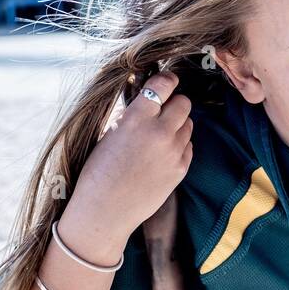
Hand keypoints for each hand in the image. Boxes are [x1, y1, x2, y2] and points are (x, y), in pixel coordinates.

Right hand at [66, 70, 193, 242]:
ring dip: (177, 125)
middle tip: (163, 110)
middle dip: (174, 103)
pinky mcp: (181, 169)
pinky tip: (162, 153)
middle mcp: (160, 132)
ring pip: (189, 124)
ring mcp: (174, 152)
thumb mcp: (110, 133)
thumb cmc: (99, 170)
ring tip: (158, 135)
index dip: (167, 80)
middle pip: (184, 102)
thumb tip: (148, 97)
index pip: (165, 84)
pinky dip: (179, 145)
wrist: (105, 209)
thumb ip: (133, 114)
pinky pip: (188, 146)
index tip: (167, 81)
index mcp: (137, 118)